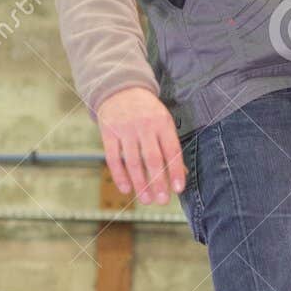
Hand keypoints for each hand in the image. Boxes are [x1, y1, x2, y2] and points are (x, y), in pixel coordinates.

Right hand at [96, 85, 185, 203]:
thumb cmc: (147, 111)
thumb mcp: (163, 122)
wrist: (120, 89)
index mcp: (162, 122)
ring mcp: (125, 129)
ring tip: (146, 200)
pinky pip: (113, 158)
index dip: (175, 171)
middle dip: (158, 182)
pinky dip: (119, 176)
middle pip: (152, 159)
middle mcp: (144, 125)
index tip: (178, 189)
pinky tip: (126, 189)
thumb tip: (182, 174)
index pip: (172, 150)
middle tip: (162, 201)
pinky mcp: (108, 132)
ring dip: (140, 184)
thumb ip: (170, 146)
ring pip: (133, 162)